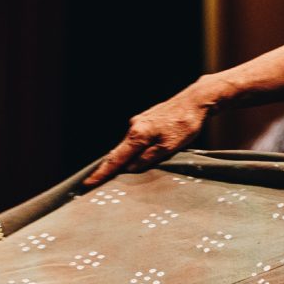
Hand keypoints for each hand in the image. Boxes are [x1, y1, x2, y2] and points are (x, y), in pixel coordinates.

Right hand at [82, 85, 214, 187]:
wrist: (195, 101)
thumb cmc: (185, 124)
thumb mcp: (168, 147)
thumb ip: (148, 158)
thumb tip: (130, 168)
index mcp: (138, 134)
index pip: (116, 158)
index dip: (102, 172)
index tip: (88, 183)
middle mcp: (134, 126)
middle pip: (119, 151)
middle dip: (109, 167)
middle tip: (96, 181)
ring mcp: (139, 121)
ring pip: (129, 145)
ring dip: (124, 158)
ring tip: (116, 173)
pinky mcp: (147, 120)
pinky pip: (136, 139)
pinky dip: (133, 149)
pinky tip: (136, 156)